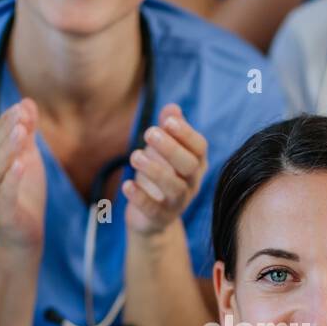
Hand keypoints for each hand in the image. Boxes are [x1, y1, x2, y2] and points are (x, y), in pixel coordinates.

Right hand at [0, 98, 45, 251]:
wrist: (25, 235)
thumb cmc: (24, 195)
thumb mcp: (28, 158)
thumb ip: (27, 133)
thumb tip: (27, 102)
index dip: (6, 121)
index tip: (22, 107)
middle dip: (6, 129)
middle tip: (21, 114)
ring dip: (8, 148)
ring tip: (21, 132)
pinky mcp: (1, 212)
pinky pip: (5, 192)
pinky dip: (12, 177)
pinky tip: (22, 164)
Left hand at [124, 105, 206, 235]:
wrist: (151, 217)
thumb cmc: (160, 175)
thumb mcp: (163, 150)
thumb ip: (169, 128)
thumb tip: (172, 107)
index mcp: (196, 163)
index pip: (199, 147)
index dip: (186, 134)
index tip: (167, 120)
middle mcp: (191, 183)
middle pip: (189, 166)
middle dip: (170, 148)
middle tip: (148, 132)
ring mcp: (178, 203)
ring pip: (174, 188)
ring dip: (154, 170)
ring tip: (134, 155)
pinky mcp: (160, 218)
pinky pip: (153, 209)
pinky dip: (140, 197)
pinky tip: (126, 184)